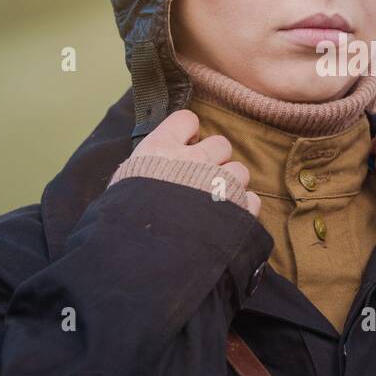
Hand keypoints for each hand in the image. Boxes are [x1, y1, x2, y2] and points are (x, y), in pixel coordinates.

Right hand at [131, 109, 261, 216]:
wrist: (146, 257)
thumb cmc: (125, 222)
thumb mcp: (123, 189)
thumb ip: (144, 172)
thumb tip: (147, 170)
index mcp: (162, 149)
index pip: (186, 119)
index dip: (188, 131)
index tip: (184, 145)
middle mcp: (195, 160)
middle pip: (220, 144)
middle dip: (215, 160)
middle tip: (201, 179)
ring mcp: (220, 184)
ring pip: (240, 171)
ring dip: (231, 185)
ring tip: (214, 204)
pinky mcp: (240, 209)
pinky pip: (251, 200)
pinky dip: (243, 210)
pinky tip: (227, 222)